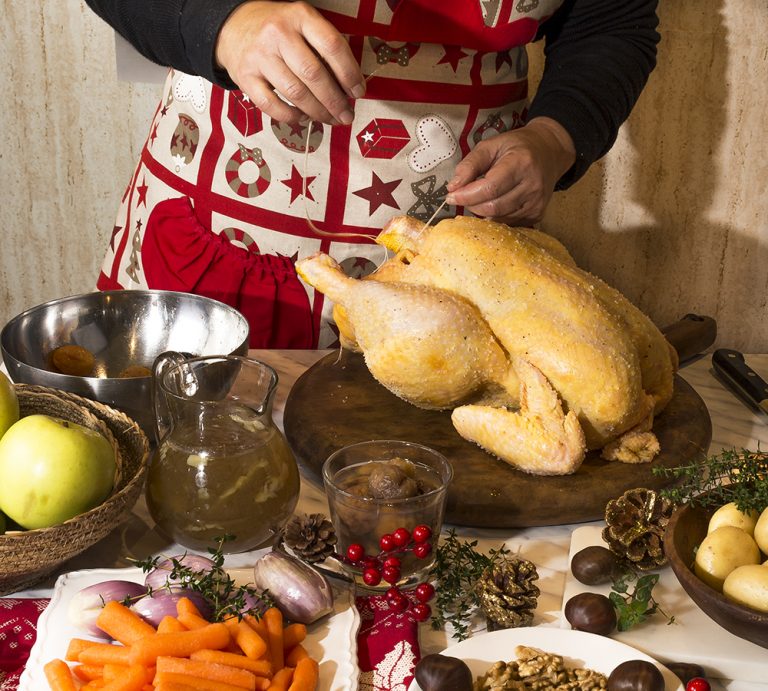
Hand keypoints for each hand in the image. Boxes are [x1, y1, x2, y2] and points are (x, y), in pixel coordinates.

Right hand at [215, 1, 365, 124]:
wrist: (234, 27)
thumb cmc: (279, 31)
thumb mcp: (303, 25)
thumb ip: (324, 49)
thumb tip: (349, 87)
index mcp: (300, 16)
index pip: (332, 46)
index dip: (349, 73)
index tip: (358, 92)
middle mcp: (278, 34)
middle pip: (314, 74)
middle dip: (335, 101)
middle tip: (347, 115)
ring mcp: (259, 56)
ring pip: (295, 93)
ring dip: (318, 112)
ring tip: (331, 120)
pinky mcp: (245, 77)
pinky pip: (272, 105)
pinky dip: (291, 117)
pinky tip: (304, 118)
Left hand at [445, 118, 575, 225]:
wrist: (549, 152)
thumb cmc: (517, 147)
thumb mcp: (491, 145)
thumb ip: (470, 164)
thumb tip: (453, 186)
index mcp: (521, 163)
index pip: (489, 188)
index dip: (467, 195)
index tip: (451, 196)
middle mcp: (532, 185)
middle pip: (492, 207)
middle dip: (471, 204)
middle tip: (462, 196)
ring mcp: (536, 202)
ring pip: (498, 217)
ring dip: (481, 211)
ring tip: (479, 197)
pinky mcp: (537, 214)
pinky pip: (507, 223)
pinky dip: (494, 215)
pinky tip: (493, 203)